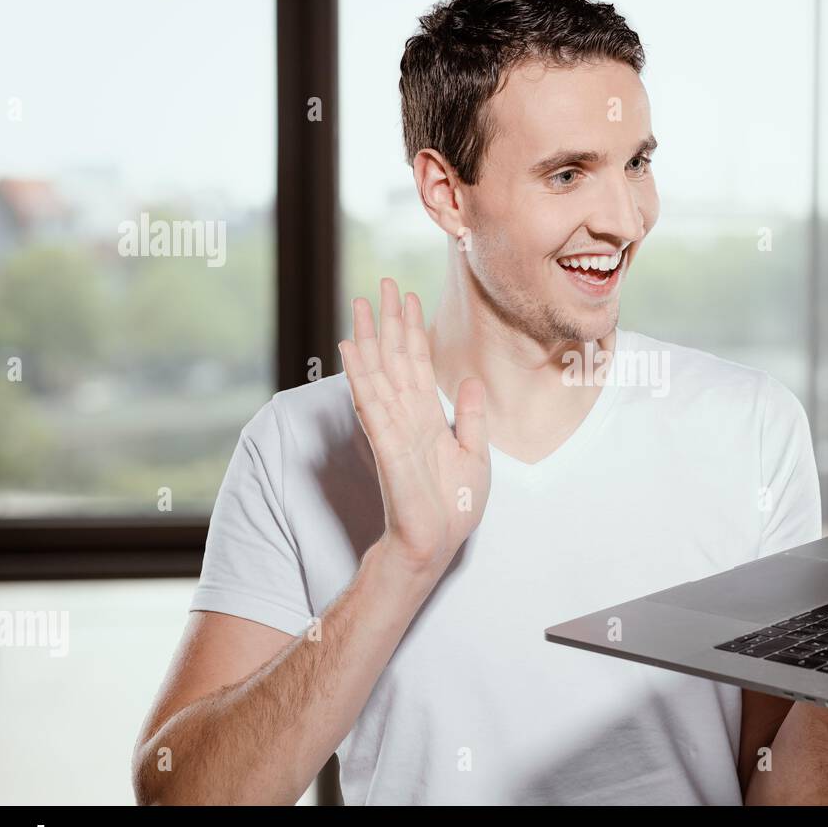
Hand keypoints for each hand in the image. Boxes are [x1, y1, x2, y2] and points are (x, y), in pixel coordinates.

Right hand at [338, 280, 489, 581]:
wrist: (438, 544)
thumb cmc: (453, 507)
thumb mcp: (476, 455)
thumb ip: (472, 417)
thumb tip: (473, 380)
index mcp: (428, 417)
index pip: (418, 364)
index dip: (414, 330)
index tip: (409, 297)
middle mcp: (407, 416)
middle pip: (395, 358)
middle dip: (389, 320)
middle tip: (381, 283)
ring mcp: (393, 428)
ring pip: (378, 372)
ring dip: (369, 337)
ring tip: (361, 304)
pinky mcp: (387, 445)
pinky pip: (371, 404)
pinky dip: (361, 375)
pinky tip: (351, 349)